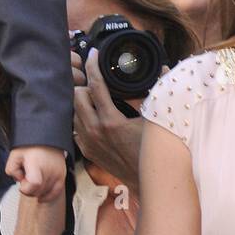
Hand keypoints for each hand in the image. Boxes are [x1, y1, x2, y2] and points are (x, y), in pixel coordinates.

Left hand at [5, 145, 65, 201]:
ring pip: (46, 193)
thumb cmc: (31, 145)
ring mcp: (57, 173)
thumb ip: (11, 169)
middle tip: (27, 178)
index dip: (25, 188)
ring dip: (37, 191)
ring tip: (35, 179)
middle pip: (38, 191)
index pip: (34, 184)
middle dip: (29, 189)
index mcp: (37, 164)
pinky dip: (48, 196)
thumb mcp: (14, 155)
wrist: (47, 137)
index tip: (22, 182)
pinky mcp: (62, 175)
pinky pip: (56, 192)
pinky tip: (41, 196)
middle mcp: (49, 169)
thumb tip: (19, 180)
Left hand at [73, 48, 148, 189]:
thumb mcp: (156, 120)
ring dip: (79, 100)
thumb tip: (162, 68)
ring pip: (72, 112)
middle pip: (76, 96)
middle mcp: (94, 131)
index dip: (92, 66)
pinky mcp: (86, 151)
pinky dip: (80, 117)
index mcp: (110, 121)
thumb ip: (156, 93)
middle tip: (91, 76)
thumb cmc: (153, 150)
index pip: (95, 85)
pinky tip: (90, 112)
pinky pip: (75, 128)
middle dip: (82, 83)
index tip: (93, 54)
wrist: (147, 180)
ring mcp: (88, 142)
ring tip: (91, 92)